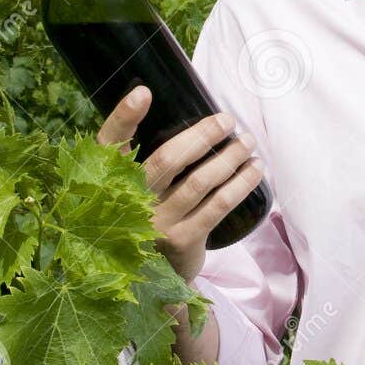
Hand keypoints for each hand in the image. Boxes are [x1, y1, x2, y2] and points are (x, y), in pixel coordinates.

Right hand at [96, 86, 263, 285]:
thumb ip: (152, 156)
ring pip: (200, 181)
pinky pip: (218, 205)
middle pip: (167, 159)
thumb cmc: (153, 212)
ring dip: (230, 156)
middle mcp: (129, 202)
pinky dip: (241, 183)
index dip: (123, 118)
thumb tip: (194, 116)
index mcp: (111, 179)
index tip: (143, 93)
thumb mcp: (140, 186)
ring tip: (247, 141)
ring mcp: (156, 223)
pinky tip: (255, 169)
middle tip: (227, 120)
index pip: (109, 144)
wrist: (157, 271)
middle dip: (203, 134)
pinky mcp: (182, 240)